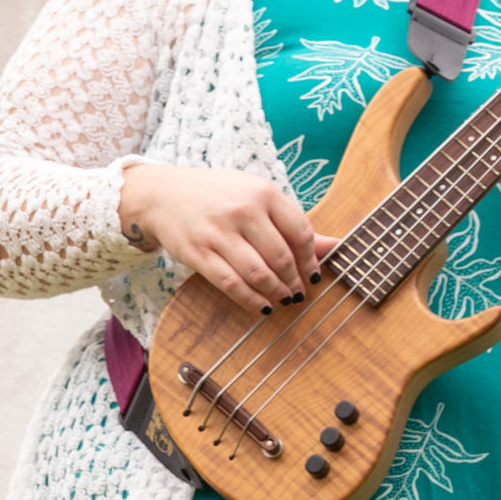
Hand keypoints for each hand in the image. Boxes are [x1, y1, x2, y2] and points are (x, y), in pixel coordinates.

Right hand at [117, 164, 336, 314]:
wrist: (163, 194)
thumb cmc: (220, 195)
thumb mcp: (259, 196)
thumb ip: (294, 221)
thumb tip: (337, 246)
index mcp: (264, 193)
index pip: (301, 232)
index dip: (312, 259)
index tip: (316, 275)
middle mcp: (243, 211)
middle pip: (282, 256)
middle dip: (296, 280)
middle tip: (300, 293)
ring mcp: (219, 233)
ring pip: (258, 273)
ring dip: (276, 292)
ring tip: (285, 300)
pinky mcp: (198, 253)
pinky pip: (230, 283)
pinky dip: (250, 299)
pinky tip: (262, 306)